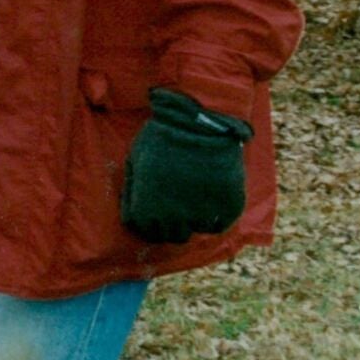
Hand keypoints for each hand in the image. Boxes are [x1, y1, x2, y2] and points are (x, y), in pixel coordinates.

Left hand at [120, 88, 252, 243]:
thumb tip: (132, 204)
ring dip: (189, 220)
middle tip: (171, 207)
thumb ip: (134, 187)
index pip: (142, 229)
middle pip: (168, 236)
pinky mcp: (228, 210)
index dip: (144, 218)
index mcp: (147, 208)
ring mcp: (203, 216)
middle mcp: (174, 219)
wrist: (200, 123)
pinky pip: (217, 225)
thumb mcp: (135, 159)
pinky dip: (212, 216)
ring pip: (193, 231)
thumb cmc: (161, 137)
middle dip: (166, 223)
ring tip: (190, 200)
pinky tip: (208, 198)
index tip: (149, 208)